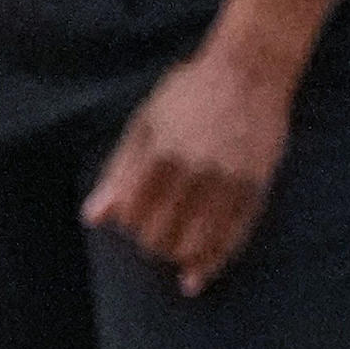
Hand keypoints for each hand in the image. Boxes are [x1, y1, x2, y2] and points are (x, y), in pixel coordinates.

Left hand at [81, 42, 295, 295]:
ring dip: (178, 256)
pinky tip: (196, 277)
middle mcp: (196, 173)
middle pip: (162, 237)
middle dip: (151, 242)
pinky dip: (212, 263)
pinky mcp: (256, 189)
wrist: (250, 71)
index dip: (128, 224)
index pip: (133, 216)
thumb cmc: (188, 94)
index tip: (133, 218)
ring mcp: (229, 183)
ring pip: (196, 245)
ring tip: (172, 251)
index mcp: (161, 155)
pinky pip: (233, 239)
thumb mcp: (144, 123)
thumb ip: (118, 172)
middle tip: (153, 234)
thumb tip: (93, 219)